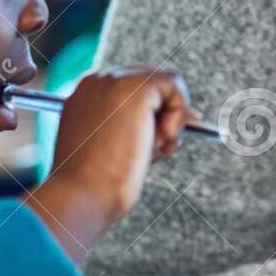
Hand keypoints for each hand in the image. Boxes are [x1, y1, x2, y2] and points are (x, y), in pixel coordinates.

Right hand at [26, 66, 199, 261]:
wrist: (82, 195)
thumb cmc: (99, 183)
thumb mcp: (127, 148)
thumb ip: (153, 127)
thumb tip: (193, 114)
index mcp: (88, 95)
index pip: (135, 90)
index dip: (155, 113)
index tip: (159, 139)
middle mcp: (97, 81)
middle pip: (152, 82)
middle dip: (164, 115)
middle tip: (161, 146)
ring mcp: (114, 80)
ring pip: (166, 83)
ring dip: (170, 118)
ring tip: (150, 148)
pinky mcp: (134, 87)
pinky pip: (174, 84)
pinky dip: (179, 113)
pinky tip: (163, 137)